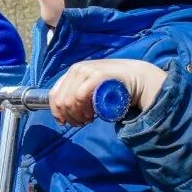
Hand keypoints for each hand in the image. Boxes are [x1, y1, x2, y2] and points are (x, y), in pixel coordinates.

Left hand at [49, 59, 168, 125]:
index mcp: (72, 72)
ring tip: (88, 119)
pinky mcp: (97, 75)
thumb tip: (64, 113)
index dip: (56, 112)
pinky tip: (91, 115)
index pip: (54, 94)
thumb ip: (79, 94)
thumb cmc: (114, 86)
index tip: (64, 122)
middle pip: (61, 100)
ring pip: (69, 100)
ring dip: (77, 115)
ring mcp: (86, 70)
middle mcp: (76, 69)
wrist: (138, 78)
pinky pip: (80, 96)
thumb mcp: (92, 89)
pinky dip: (82, 109)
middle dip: (69, 116)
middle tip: (82, 123)